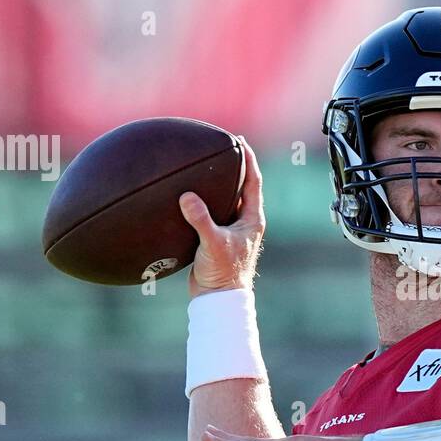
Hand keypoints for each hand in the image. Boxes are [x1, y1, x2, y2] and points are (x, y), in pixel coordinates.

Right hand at [179, 136, 264, 295]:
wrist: (217, 299)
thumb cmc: (223, 274)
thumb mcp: (212, 243)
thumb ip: (201, 220)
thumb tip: (187, 197)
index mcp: (251, 220)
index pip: (253, 182)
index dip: (249, 160)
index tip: (240, 142)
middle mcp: (244, 222)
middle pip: (241, 187)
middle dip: (233, 168)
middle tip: (221, 148)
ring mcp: (231, 230)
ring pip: (225, 200)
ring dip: (217, 185)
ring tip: (205, 167)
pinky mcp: (216, 239)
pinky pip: (210, 213)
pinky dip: (202, 202)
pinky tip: (189, 195)